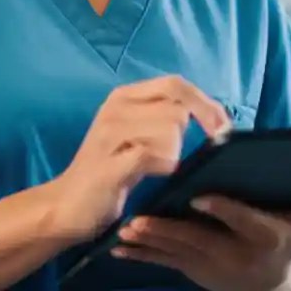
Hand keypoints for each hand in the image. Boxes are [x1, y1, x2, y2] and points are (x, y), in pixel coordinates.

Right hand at [44, 75, 230, 242]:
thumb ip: (164, 117)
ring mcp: (110, 133)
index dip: (205, 104)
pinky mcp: (111, 162)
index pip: (176, 84)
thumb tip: (214, 113)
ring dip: (171, 156)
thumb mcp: (137, 135)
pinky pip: (157, 156)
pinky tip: (146, 177)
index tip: (223, 128)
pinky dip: (162, 168)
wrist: (67, 206)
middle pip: (178, 109)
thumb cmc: (109, 172)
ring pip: (171, 132)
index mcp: (124, 96)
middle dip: (185, 137)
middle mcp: (116, 107)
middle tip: (170, 158)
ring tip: (148, 168)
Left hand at [111, 169, 290, 290]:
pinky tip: (118, 246)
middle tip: (141, 218)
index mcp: (265, 236)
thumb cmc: (289, 240)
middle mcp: (238, 256)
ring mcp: (213, 267)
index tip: (201, 195)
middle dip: (169, 231)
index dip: (225, 210)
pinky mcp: (194, 271)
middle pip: (200, 242)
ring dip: (150, 243)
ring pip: (177, 254)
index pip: (246, 222)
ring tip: (126, 230)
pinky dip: (141, 255)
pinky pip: (164, 263)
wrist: (270, 285)